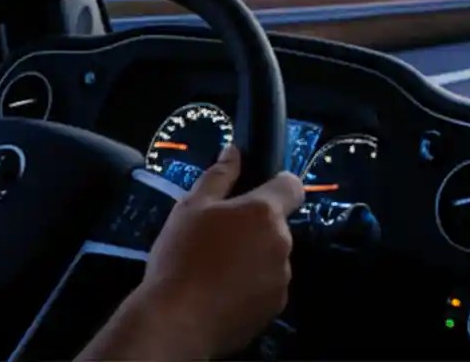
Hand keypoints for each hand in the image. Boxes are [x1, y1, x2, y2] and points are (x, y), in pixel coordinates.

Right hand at [133, 145, 304, 357]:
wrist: (177, 320)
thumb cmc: (182, 255)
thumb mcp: (191, 206)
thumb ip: (218, 175)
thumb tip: (234, 151)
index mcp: (265, 213)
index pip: (292, 186)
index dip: (277, 185)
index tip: (255, 193)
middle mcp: (282, 244)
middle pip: (276, 226)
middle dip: (254, 228)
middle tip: (218, 237)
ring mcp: (281, 279)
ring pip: (271, 258)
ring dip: (253, 258)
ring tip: (216, 270)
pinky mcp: (273, 309)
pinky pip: (265, 288)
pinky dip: (250, 287)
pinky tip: (220, 293)